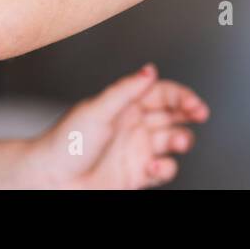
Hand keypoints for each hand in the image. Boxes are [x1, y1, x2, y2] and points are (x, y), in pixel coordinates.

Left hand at [21, 64, 208, 188]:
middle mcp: (134, 125)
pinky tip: (153, 167)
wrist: (50, 180)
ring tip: (177, 143)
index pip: (162, 94)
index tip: (194, 104)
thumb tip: (150, 68)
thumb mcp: (97, 110)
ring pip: (173, 140)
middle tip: (199, 114)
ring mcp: (137, 150)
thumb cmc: (66, 142)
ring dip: (181, 140)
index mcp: (126, 105)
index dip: (181, 96)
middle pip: (173, 115)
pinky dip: (165, 168)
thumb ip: (126, 90)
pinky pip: (163, 169)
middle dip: (189, 114)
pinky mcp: (138, 175)